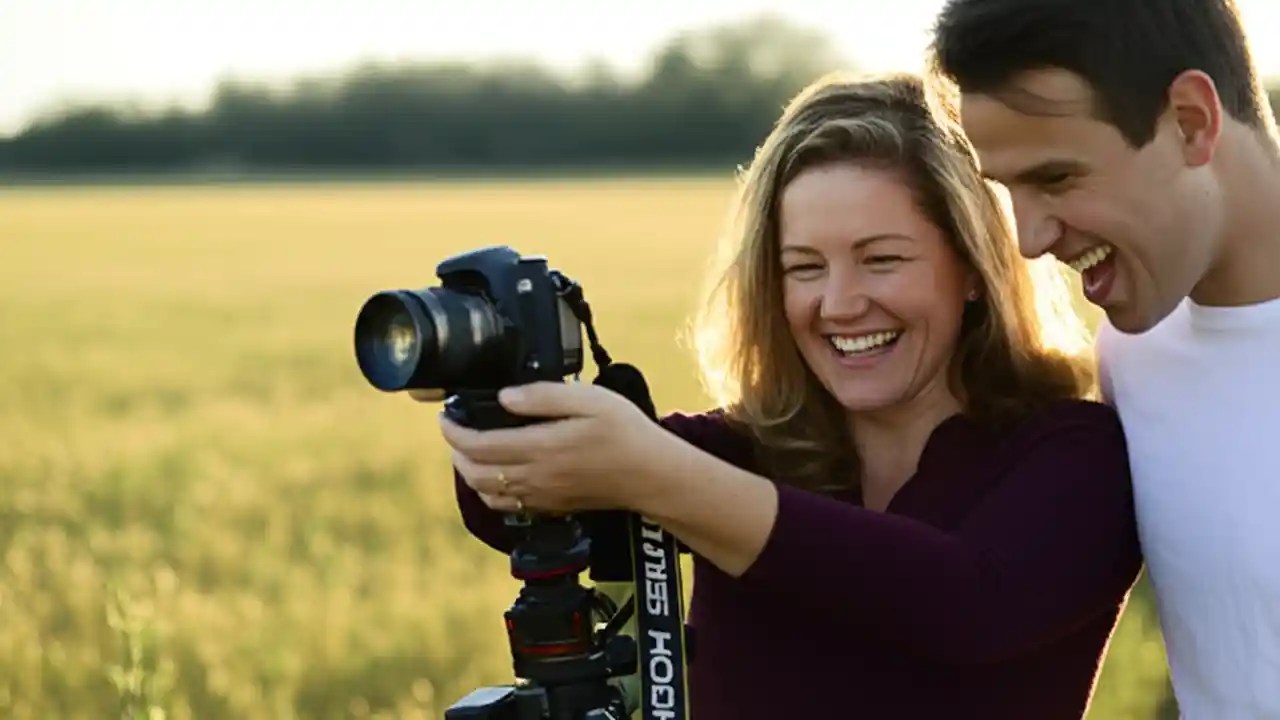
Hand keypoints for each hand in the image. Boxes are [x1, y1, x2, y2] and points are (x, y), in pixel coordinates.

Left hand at [435, 381, 672, 513]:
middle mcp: (535, 477)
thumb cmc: (625, 433)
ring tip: (469, 450)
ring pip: (486, 493)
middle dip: (456, 452)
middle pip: (474, 473)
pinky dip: (489, 491)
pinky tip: (496, 474)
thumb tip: (504, 398)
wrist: (651, 476)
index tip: (446, 416)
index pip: (478, 445)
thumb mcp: (589, 399)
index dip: (453, 431)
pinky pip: (507, 505)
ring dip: (469, 472)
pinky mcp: (551, 507)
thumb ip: (543, 396)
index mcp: (540, 448)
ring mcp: (542, 497)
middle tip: (455, 430)